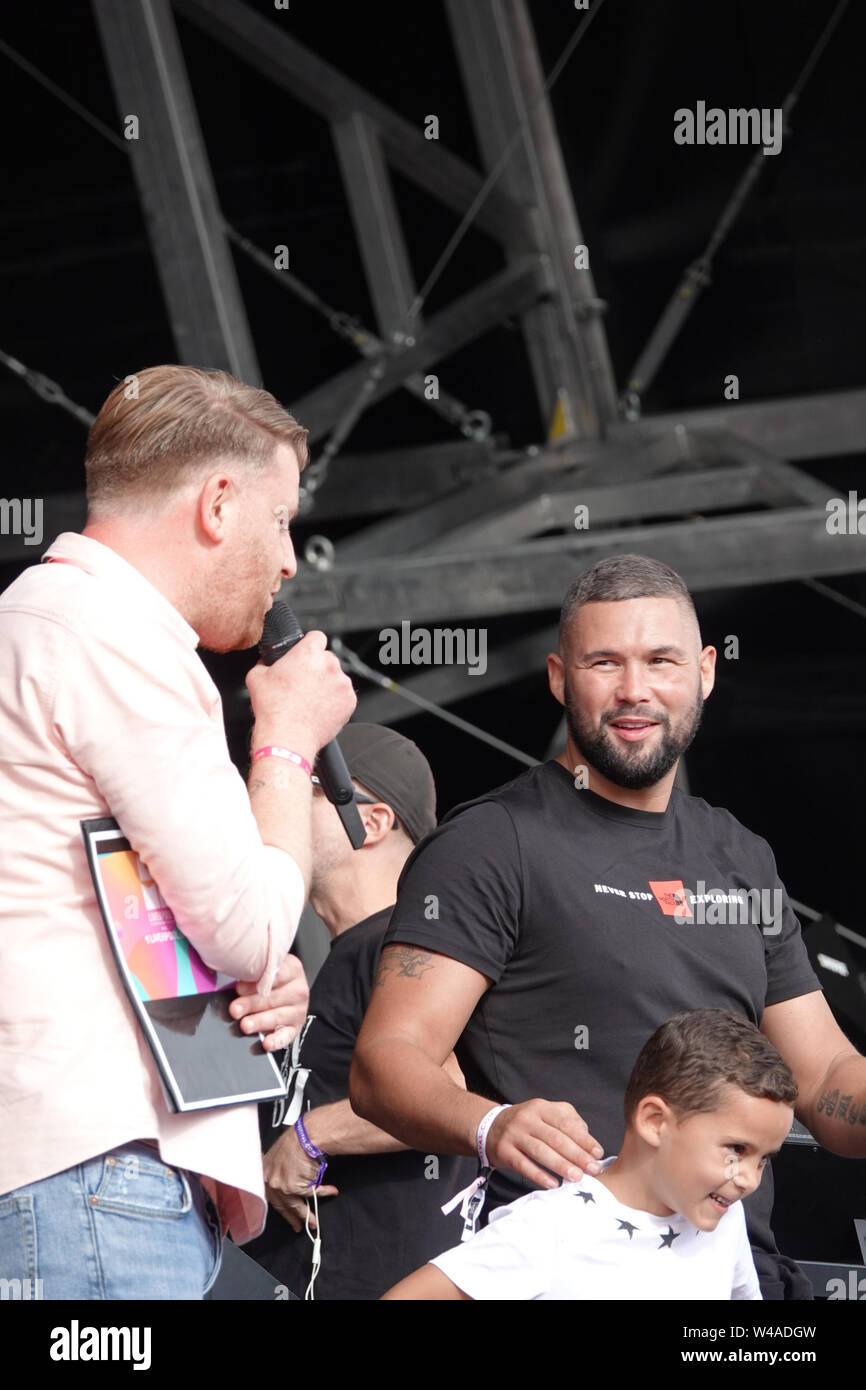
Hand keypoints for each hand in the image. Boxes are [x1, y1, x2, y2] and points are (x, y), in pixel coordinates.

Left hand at [231, 953, 308, 1051]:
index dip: (256, 982)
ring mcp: (298, 1010)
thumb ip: (250, 971)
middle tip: (234, 1009)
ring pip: (277, 1017)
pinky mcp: (295, 1028)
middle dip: (251, 1004)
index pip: (275, 975)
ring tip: (244, 1025)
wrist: (286, 989)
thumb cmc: (268, 978)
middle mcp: (298, 990)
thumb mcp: (263, 967)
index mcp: (292, 969)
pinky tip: (265, 1043)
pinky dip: (275, 1041)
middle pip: (273, 998)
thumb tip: (231, 973)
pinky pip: (286, 1036)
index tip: (239, 988)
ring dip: (259, 1022)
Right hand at [246, 631, 356, 756]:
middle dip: (317, 669)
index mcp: (308, 653)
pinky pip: (343, 696)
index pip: (317, 636)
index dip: (310, 645)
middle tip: (303, 684)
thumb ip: (264, 663)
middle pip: (327, 658)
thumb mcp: (256, 677)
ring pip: (336, 678)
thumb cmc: (273, 709)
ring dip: (327, 685)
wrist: (287, 737)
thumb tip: (266, 663)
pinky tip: (319, 709)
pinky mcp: (350, 701)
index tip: (307, 654)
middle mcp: (329, 664)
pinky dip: (335, 701)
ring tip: (310, 700)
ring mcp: (342, 683)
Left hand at [263, 1127, 338, 1232]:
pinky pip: (313, 1193)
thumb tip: (286, 1181)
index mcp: (264, 1174)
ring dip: (307, 1215)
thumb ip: (278, 1171)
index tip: (286, 1215)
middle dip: (293, 1218)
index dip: (280, 1207)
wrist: (304, 1136)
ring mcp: (282, 1187)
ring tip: (314, 1222)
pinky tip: (331, 1192)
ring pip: (297, 1205)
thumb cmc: (293, 1141)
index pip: (271, 1196)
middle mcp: (271, 1182)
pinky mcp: (295, 1187)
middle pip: (283, 1206)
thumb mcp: (277, 1156)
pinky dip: (324, 1192)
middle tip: (298, 1227)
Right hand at [484, 1098, 603, 1189]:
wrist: (491, 1126)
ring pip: (540, 1151)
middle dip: (577, 1155)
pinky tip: (554, 1184)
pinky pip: (524, 1165)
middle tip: (593, 1169)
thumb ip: (568, 1122)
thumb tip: (588, 1140)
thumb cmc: (528, 1124)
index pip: (566, 1123)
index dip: (584, 1139)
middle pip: (556, 1138)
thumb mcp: (545, 1114)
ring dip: (561, 1165)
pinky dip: (540, 1176)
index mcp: (541, 1108)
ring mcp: (514, 1134)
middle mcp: (527, 1119)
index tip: (598, 1153)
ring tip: (577, 1177)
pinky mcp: (504, 1151)